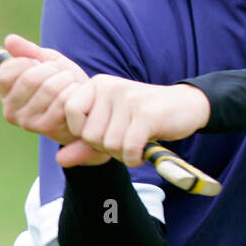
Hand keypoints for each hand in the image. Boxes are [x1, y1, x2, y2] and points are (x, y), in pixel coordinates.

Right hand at [0, 33, 91, 147]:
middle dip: (53, 70)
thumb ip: (29, 51)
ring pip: (49, 88)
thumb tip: (10, 39)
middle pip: (29, 78)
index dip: (28, 62)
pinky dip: (75, 92)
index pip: (5, 72)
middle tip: (62, 74)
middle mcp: (10, 111)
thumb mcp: (50, 62)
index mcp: (6, 93)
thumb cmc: (66, 83)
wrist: (89, 107)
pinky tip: (78, 96)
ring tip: (71, 84)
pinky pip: (63, 100)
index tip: (41, 65)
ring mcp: (27, 122)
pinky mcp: (47, 129)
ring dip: (66, 80)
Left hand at [60, 75, 210, 168]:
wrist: (186, 106)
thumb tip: (60, 160)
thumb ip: (83, 144)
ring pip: (109, 144)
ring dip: (122, 154)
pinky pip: (128, 148)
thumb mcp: (110, 127)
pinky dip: (133, 158)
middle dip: (107, 147)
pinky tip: (141, 153)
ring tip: (135, 143)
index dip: (84, 132)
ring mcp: (128, 99)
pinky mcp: (146, 114)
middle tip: (125, 138)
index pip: (70, 113)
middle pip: (90, 134)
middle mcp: (110, 87)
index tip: (105, 132)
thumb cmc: (144, 118)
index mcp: (97, 84)